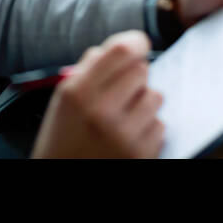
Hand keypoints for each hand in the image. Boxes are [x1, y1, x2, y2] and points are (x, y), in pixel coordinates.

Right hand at [31, 30, 163, 157]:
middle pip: (142, 70)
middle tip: (121, 92)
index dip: (136, 42)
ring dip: (144, 103)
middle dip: (134, 77)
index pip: (122, 51)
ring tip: (124, 116)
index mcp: (78, 92)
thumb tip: (125, 44)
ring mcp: (123, 136)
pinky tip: (129, 136)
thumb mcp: (64, 97)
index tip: (138, 46)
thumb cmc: (64, 137)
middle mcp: (101, 112)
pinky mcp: (140, 155)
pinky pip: (160, 124)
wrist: (61, 179)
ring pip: (155, 96)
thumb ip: (89, 67)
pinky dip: (148, 128)